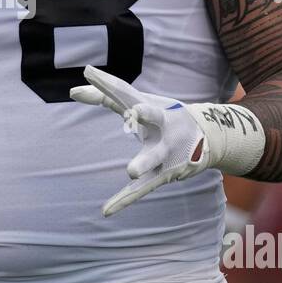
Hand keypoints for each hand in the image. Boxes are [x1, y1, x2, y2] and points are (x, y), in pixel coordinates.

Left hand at [70, 66, 206, 216]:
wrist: (208, 136)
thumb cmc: (164, 116)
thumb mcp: (140, 102)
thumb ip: (106, 96)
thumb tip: (73, 91)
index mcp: (151, 106)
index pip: (125, 91)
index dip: (107, 83)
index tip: (87, 71)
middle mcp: (163, 126)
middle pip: (154, 117)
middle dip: (146, 114)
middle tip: (134, 112)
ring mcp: (167, 150)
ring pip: (154, 158)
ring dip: (144, 163)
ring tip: (131, 170)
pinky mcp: (165, 174)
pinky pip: (143, 189)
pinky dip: (124, 200)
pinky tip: (106, 211)